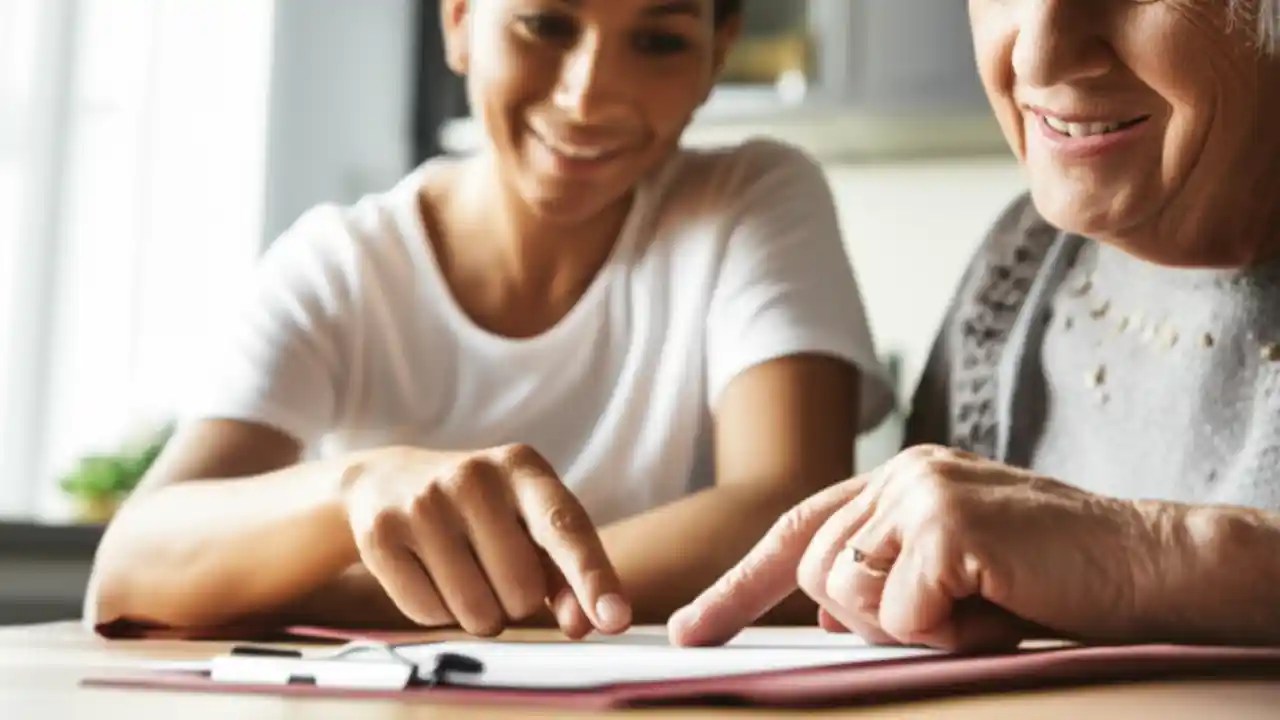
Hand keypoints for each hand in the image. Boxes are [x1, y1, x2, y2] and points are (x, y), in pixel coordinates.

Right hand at [342, 443, 629, 637]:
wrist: (385, 482)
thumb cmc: (482, 513)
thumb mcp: (529, 522)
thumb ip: (567, 575)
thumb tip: (586, 623)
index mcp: (523, 467)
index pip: (566, 528)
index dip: (593, 578)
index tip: (614, 619)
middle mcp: (473, 478)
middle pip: (522, 590)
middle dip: (517, 602)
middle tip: (495, 569)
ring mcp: (423, 504)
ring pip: (477, 612)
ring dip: (480, 613)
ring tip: (463, 571)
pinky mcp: (381, 535)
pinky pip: (431, 615)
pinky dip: (438, 610)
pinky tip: (428, 571)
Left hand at [669, 445, 1161, 650]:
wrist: (1143, 564)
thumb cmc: (1048, 577)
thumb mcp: (950, 575)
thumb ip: (885, 577)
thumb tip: (821, 615)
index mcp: (896, 480)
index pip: (796, 531)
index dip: (738, 586)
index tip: (691, 633)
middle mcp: (900, 472)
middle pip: (814, 571)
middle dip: (867, 619)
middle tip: (950, 615)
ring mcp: (921, 489)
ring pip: (843, 592)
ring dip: (907, 626)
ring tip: (975, 607)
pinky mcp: (946, 521)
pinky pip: (898, 615)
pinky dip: (942, 633)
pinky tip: (993, 608)